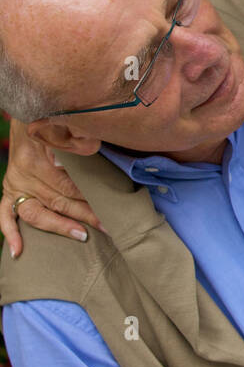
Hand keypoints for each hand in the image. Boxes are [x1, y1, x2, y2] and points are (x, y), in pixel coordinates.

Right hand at [0, 119, 102, 256]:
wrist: (27, 115)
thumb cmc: (51, 121)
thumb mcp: (63, 127)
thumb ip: (78, 141)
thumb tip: (98, 150)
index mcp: (37, 159)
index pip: (66, 185)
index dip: (88, 197)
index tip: (109, 207)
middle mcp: (23, 174)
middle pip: (56, 201)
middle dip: (83, 214)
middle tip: (106, 226)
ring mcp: (14, 184)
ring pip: (36, 213)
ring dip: (59, 226)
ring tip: (82, 236)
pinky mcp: (8, 191)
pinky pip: (5, 216)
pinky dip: (11, 234)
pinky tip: (18, 251)